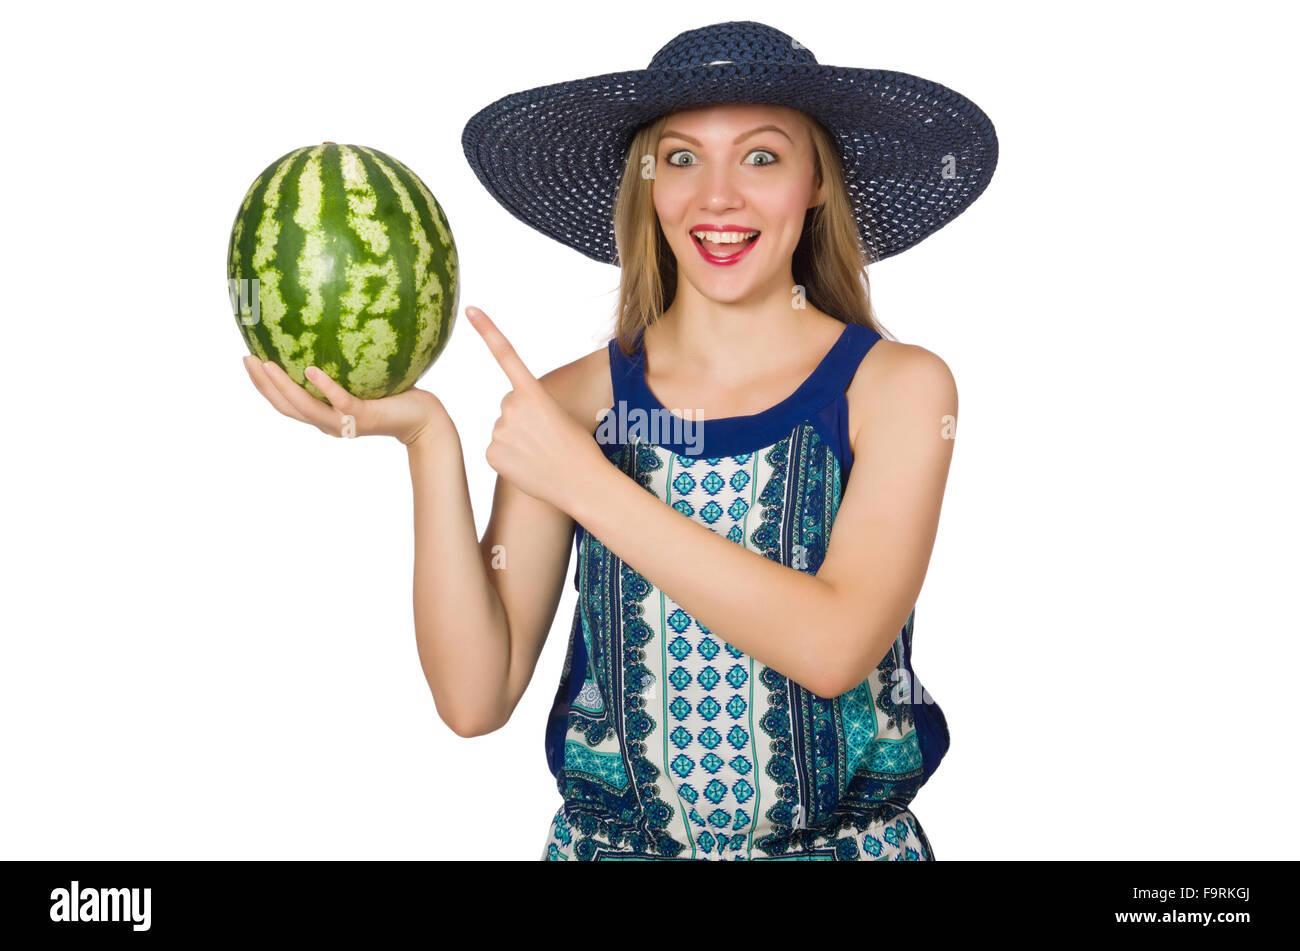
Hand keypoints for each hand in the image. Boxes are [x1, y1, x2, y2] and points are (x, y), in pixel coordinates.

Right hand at [242, 355, 448, 445]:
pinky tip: (310, 369)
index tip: (248, 358)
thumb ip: (348, 358)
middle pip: (286, 407)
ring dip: (281, 387)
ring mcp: (345, 423)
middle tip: (246, 358)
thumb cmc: (398, 396)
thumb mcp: (367, 374)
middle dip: (263, 385)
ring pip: (304, 408)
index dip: (264, 385)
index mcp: (325, 414)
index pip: (286, 403)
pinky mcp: (364, 419)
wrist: (425, 420)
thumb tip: (335, 320)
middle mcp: (330, 423)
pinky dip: (323, 387)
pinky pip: (339, 401)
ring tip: (265, 364)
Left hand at [466, 306, 605, 513]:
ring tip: (540, 454)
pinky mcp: (491, 454)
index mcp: (533, 393)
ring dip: (518, 440)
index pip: (507, 355)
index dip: (487, 330)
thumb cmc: (579, 449)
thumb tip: (511, 420)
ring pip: (503, 429)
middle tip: (546, 437)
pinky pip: (496, 450)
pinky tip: (528, 466)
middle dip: (523, 418)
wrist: (581, 483)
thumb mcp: (562, 417)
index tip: (470, 309)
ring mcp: (499, 431)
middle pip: (509, 405)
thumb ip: (533, 409)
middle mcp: (512, 408)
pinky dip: (510, 458)